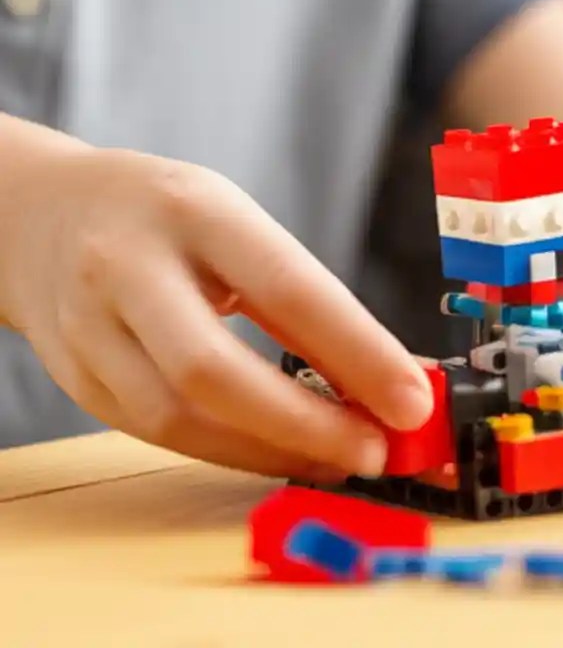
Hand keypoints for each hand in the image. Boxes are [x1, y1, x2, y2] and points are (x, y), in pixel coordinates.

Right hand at [0, 142, 432, 480]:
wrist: (39, 214)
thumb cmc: (168, 219)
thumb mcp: (239, 225)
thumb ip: (307, 297)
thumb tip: (392, 377)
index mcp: (194, 211)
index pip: (288, 289)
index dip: (358, 354)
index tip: (414, 401)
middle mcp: (129, 267)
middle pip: (215, 371)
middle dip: (308, 425)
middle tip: (376, 451)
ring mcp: (89, 328)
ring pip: (180, 419)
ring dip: (274, 452)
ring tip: (342, 459)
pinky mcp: (77, 379)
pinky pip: (160, 435)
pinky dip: (232, 453)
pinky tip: (282, 454)